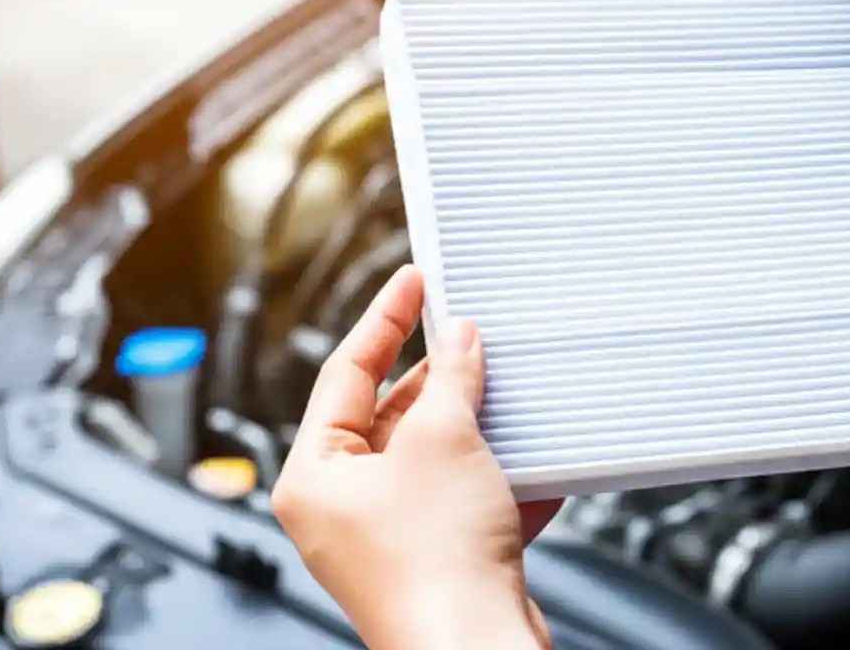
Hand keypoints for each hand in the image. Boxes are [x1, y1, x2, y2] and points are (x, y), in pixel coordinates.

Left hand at [271, 265, 561, 648]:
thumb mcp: (443, 441)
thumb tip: (457, 341)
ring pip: (435, 457)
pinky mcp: (437, 557)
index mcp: (315, 476)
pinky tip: (535, 461)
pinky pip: (465, 497)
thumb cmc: (435, 567)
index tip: (412, 281)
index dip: (384, 320)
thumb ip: (450, 380)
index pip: (344, 373)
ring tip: (507, 391)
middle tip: (471, 334)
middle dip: (441, 379)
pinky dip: (498, 477)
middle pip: (391, 415)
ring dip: (477, 427)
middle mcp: (344, 508)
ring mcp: (392, 536)